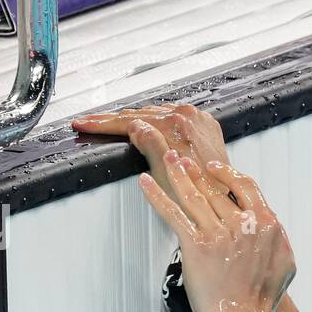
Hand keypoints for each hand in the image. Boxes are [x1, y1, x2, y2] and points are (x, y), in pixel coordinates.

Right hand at [71, 102, 231, 208]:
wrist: (227, 198)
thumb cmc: (202, 192)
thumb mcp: (165, 172)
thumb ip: (148, 143)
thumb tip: (134, 127)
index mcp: (177, 125)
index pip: (129, 119)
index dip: (102, 123)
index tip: (84, 123)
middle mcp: (189, 117)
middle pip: (141, 114)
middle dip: (113, 119)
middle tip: (89, 122)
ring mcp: (198, 119)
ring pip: (156, 113)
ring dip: (134, 119)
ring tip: (110, 123)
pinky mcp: (204, 125)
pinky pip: (173, 116)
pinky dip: (156, 121)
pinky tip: (145, 126)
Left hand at [138, 152, 295, 311]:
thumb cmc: (262, 300)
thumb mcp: (286, 263)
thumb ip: (277, 239)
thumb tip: (270, 228)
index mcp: (268, 224)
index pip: (245, 186)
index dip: (227, 174)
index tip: (215, 168)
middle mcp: (244, 224)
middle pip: (215, 189)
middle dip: (197, 170)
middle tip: (183, 157)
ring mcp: (219, 233)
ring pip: (194, 194)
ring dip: (178, 173)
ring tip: (169, 159)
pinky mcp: (196, 245)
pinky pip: (173, 213)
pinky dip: (156, 196)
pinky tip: (144, 183)